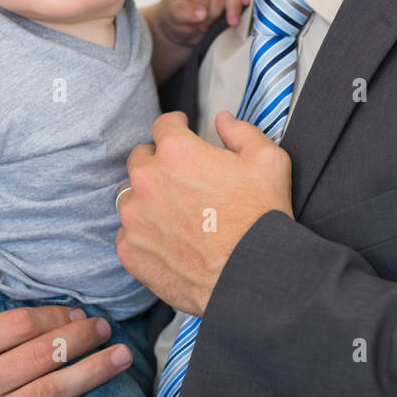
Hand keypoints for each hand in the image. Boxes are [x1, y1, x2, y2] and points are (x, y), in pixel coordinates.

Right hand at [0, 256, 134, 395]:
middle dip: (81, 338)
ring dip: (93, 369)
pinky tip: (99, 383)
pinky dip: (77, 396)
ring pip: (53, 388)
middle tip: (105, 326)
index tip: (76, 308)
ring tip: (121, 354)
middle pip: (42, 355)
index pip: (19, 325)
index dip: (53, 315)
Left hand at [117, 110, 292, 315]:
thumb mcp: (268, 161)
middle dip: (159, 162)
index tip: (180, 131)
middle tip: (181, 177)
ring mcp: (135, 218)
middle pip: (141, 159)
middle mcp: (147, 180)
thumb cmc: (261, 219)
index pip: (163, 125)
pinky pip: (127, 234)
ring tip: (174, 212)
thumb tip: (223, 120)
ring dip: (147, 199)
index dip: (176, 126)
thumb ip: (241, 131)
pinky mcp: (131, 251)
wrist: (252, 276)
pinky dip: (143, 234)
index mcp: (176, 152)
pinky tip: (168, 240)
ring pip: (130, 197)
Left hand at [154, 0, 250, 48]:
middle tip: (207, 25)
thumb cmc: (175, 19)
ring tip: (231, 22)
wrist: (181, 28)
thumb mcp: (172, 17)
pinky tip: (245, 3)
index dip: (204, 11)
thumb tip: (201, 13)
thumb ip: (183, 13)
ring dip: (233, 7)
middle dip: (216, 13)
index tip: (200, 24)